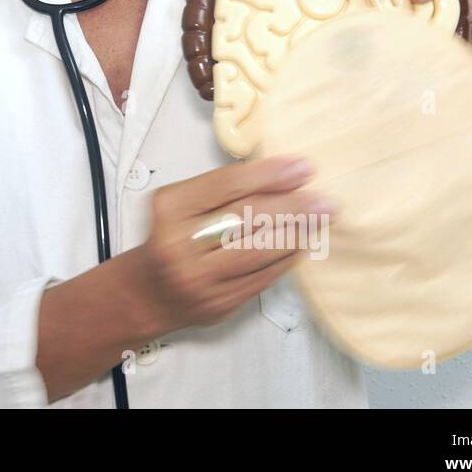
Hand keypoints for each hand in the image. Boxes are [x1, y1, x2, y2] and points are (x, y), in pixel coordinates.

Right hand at [131, 155, 334, 336]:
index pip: (226, 185)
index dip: (269, 174)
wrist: (147, 293)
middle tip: (324, 199)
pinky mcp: (219, 303)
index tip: (303, 168)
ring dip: (295, 233)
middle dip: (292, 206)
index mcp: (170, 208)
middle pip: (246, 218)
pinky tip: (301, 244)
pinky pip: (262, 278)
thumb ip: (220, 192)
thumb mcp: (180, 205)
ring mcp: (200, 278)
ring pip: (258, 251)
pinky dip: (286, 259)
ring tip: (320, 219)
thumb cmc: (169, 238)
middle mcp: (181, 244)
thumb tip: (280, 177)